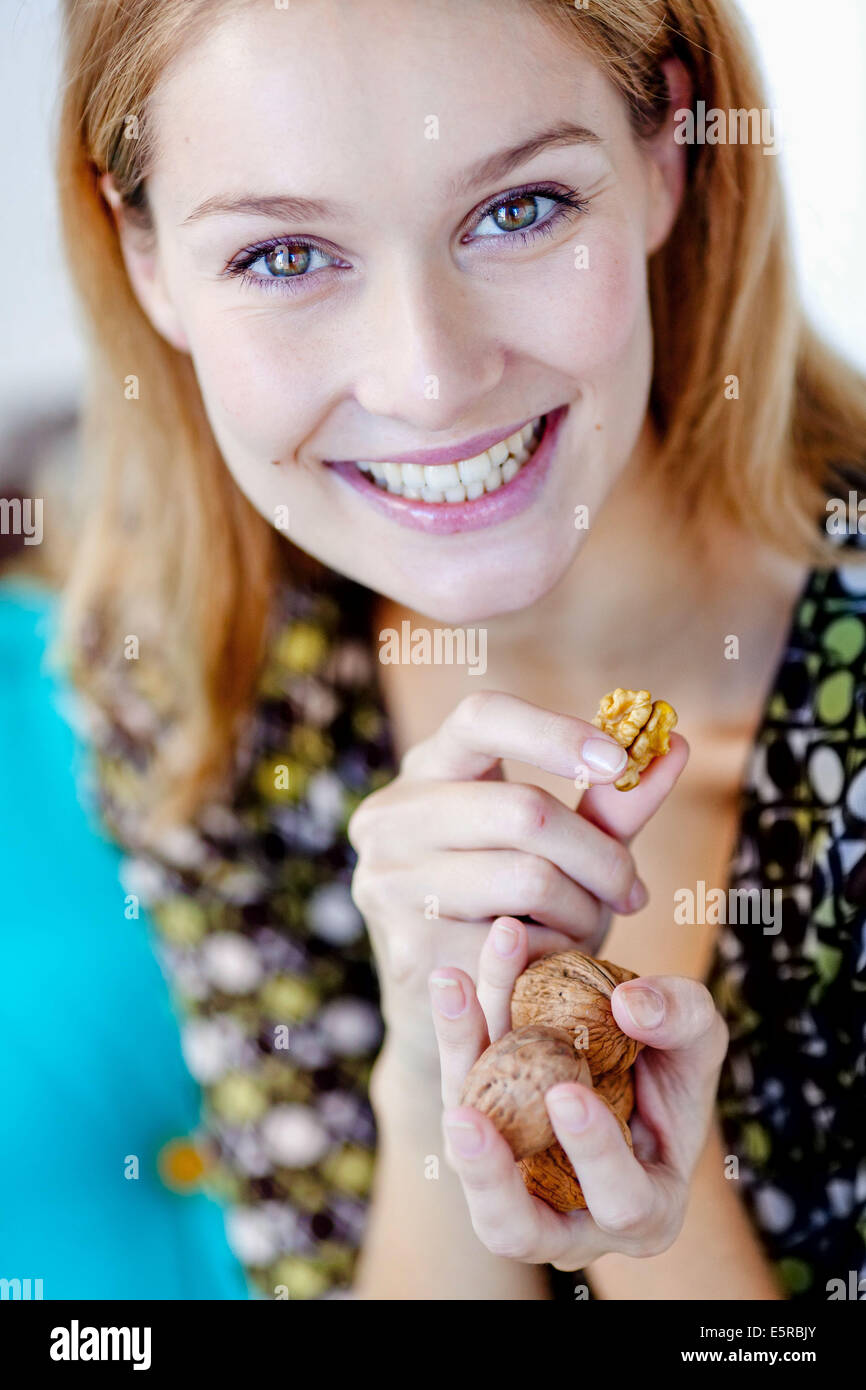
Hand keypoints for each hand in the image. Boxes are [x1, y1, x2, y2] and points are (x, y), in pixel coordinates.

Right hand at [347, 690, 687, 1067]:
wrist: (445, 1003)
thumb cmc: (510, 904)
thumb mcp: (557, 844)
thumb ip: (610, 800)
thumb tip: (674, 743)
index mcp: (428, 767)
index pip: (482, 716)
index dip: (555, 733)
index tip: (619, 760)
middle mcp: (393, 815)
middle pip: (525, 809)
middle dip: (600, 854)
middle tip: (632, 890)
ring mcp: (391, 880)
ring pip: (530, 877)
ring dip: (584, 908)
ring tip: (589, 924)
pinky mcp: (407, 947)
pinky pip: (519, 944)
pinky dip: (555, 953)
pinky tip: (552, 960)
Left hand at [429, 917, 728, 1269]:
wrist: (626, 1054)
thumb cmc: (673, 1062)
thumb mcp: (696, 1034)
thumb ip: (681, 1016)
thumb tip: (628, 1005)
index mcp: (645, 1211)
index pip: (622, 1203)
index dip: (597, 1155)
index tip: (568, 1094)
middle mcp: (570, 1221)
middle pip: (514, 1226)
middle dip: (487, 1178)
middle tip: (464, 1118)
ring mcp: (513, 1186)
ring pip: (467, 1157)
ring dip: (458, 1069)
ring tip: (452, 996)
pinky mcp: (477, 1140)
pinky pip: (460, 1094)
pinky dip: (458, 1036)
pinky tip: (455, 983)